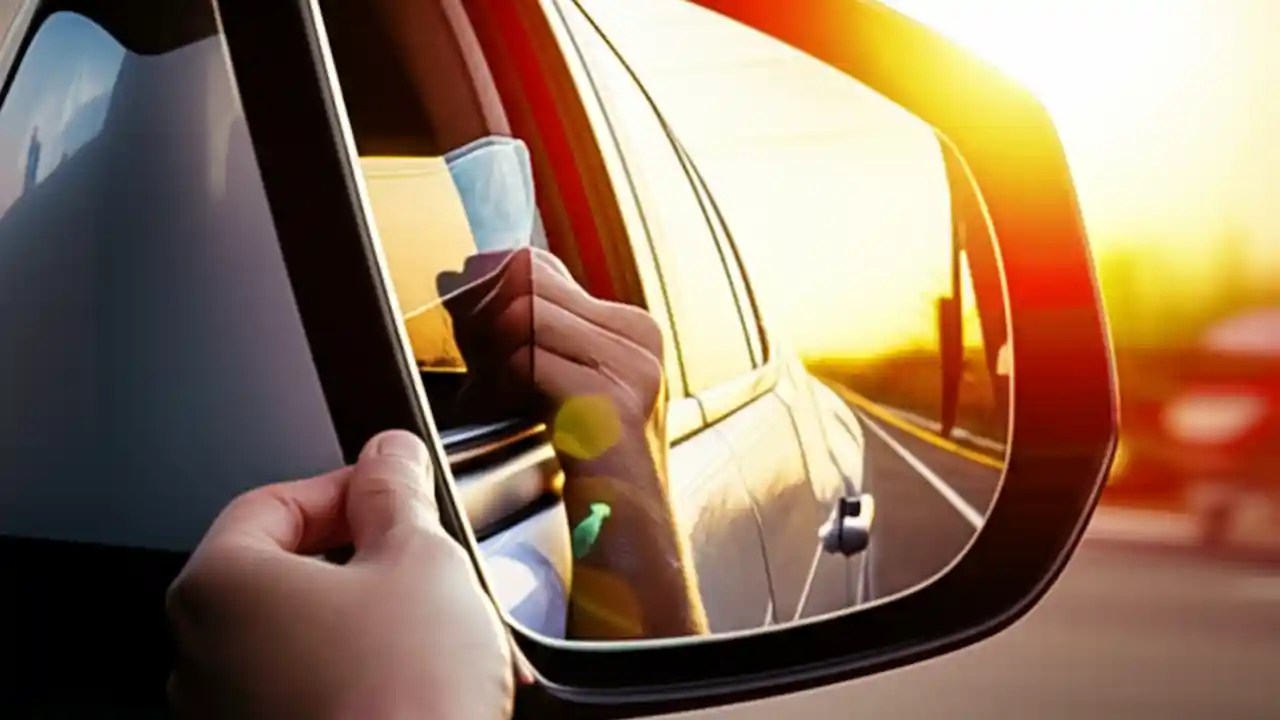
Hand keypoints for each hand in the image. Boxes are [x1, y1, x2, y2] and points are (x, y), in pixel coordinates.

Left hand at [166, 430, 513, 719]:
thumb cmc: (401, 695)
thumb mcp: (418, 559)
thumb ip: (395, 491)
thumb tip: (388, 456)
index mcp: (219, 588)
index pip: (274, 502)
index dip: (346, 488)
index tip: (395, 492)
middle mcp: (202, 655)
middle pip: (289, 571)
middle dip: (369, 559)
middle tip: (426, 559)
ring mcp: (230, 713)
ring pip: (309, 637)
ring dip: (376, 620)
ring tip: (445, 628)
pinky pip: (314, 690)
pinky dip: (366, 676)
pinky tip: (427, 682)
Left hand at [441, 248, 707, 638]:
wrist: (635, 545)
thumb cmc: (590, 476)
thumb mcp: (557, 391)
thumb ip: (523, 339)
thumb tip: (463, 279)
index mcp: (630, 326)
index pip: (539, 266)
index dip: (485, 283)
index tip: (455, 307)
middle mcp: (639, 334)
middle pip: (528, 283)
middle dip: (480, 314)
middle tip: (463, 353)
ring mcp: (633, 364)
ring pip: (524, 316)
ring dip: (486, 353)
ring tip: (482, 390)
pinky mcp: (613, 398)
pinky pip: (529, 360)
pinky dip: (498, 384)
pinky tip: (492, 409)